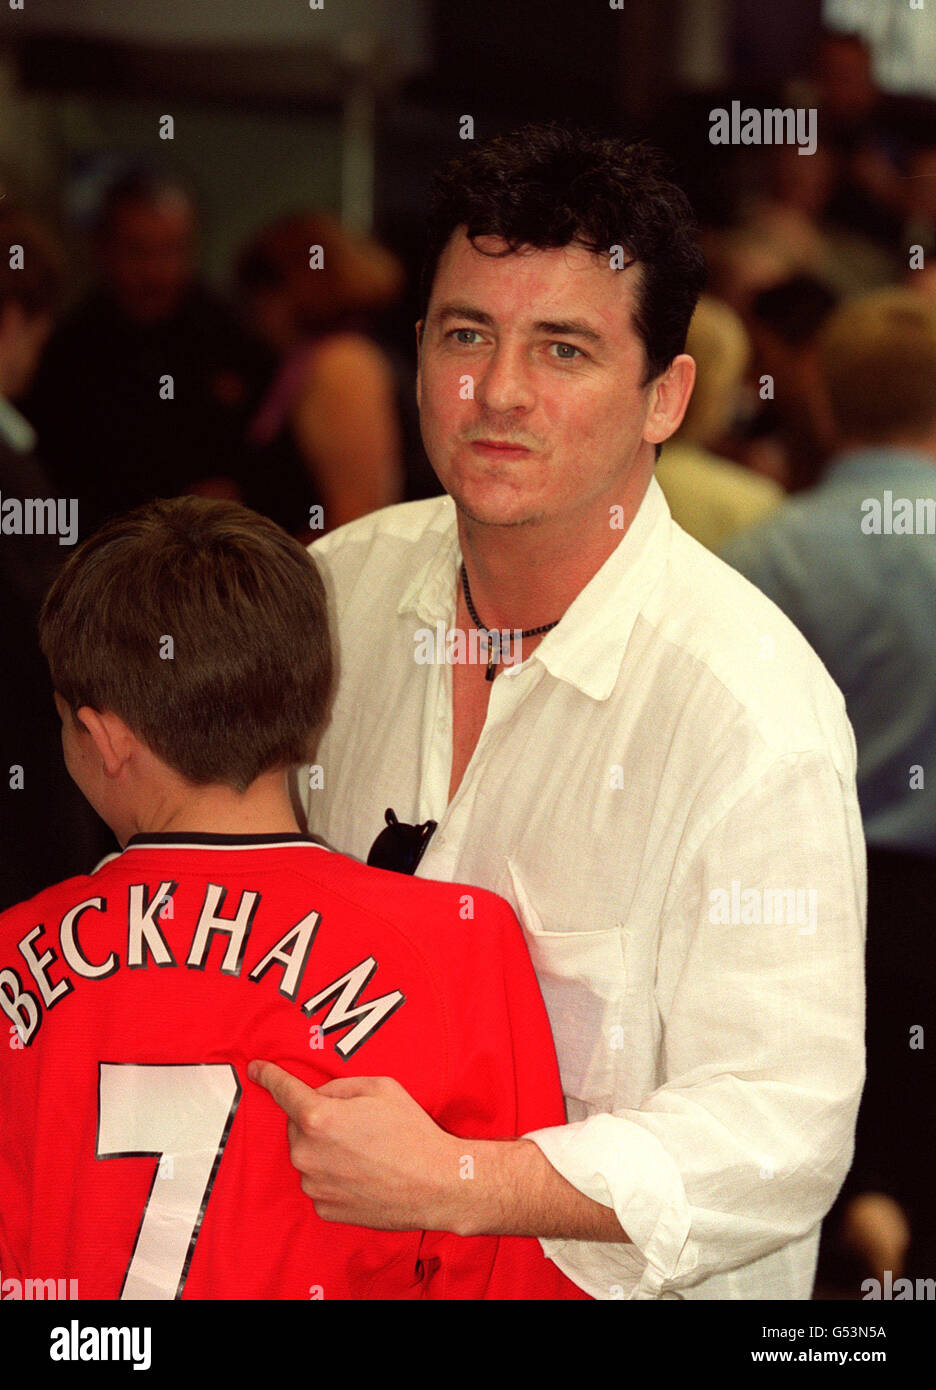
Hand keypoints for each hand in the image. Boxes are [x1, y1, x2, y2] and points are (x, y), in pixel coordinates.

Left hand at [248, 1062, 462, 1230]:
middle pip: (299, 1125)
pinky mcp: (324, 1208)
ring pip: (309, 1155)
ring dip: (327, 1149)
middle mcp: (307, 1153)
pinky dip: (334, 1175)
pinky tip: (363, 1173)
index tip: (256, 1069)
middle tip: (357, 1123)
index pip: (283, 1090)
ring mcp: (314, 1185)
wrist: (435, 1184)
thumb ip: (340, 1086)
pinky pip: (320, 1182)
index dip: (268, 1076)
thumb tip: (320, 1095)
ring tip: (366, 1151)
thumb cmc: (411, 1132)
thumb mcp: (380, 1088)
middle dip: (320, 1119)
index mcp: (318, 1118)